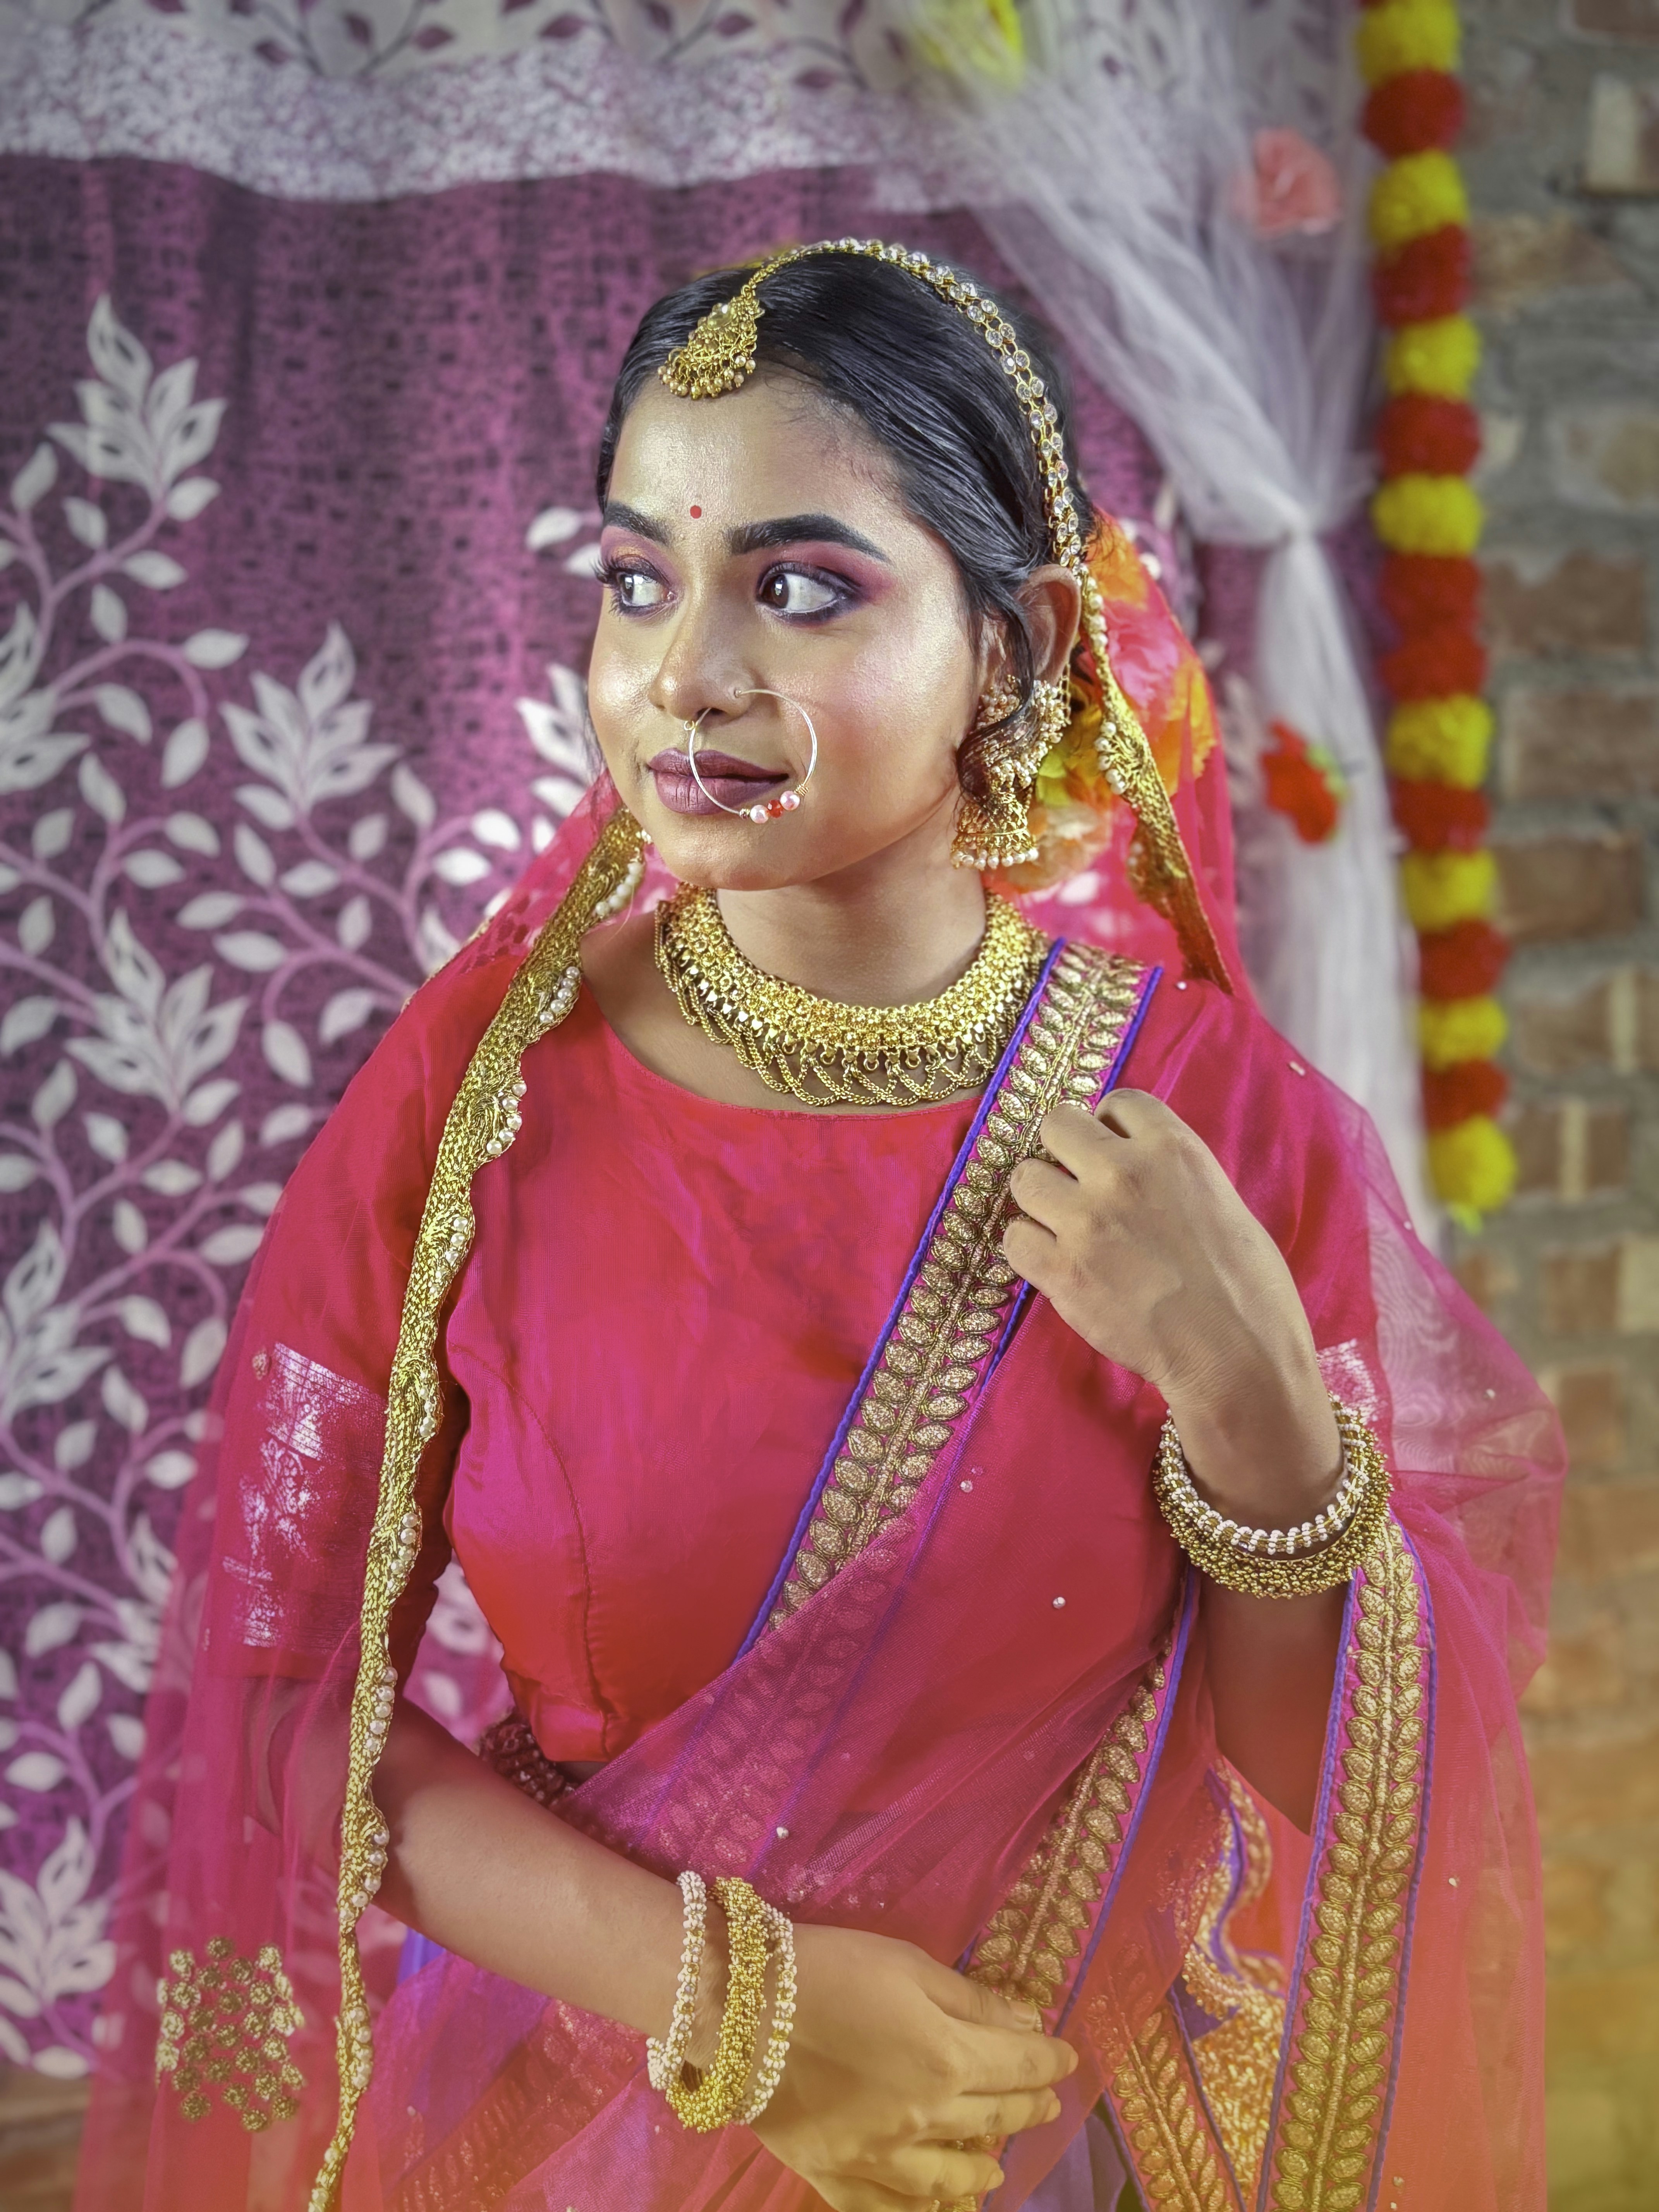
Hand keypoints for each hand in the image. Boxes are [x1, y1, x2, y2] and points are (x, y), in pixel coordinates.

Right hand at [748, 1924, 1074, 2209]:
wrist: (742, 2010)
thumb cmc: (830, 1970)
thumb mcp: (908, 1963)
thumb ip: (971, 2000)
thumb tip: (1027, 2020)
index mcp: (947, 2058)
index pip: (1018, 2063)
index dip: (1048, 2058)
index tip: (1066, 2055)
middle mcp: (925, 2118)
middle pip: (993, 2117)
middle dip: (1027, 2106)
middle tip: (1045, 2102)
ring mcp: (881, 2157)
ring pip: (950, 2179)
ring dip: (983, 2172)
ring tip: (999, 2168)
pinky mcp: (837, 2175)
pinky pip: (889, 2209)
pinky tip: (937, 2211)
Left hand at [1002, 1095, 1339, 1528]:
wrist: (1236, 1356)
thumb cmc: (1250, 1289)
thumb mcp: (1224, 1205)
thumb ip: (1174, 1177)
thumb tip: (1143, 1172)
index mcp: (1173, 1149)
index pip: (1119, 1102)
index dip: (1110, 1126)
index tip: (1112, 1150)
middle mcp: (1123, 1172)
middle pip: (1055, 1124)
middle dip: (1062, 1151)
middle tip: (1077, 1184)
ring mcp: (1086, 1220)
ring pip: (1025, 1179)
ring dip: (1040, 1200)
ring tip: (1062, 1228)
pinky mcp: (1062, 1270)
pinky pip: (1014, 1239)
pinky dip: (1029, 1250)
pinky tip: (1054, 1265)